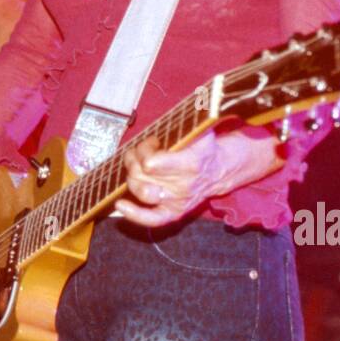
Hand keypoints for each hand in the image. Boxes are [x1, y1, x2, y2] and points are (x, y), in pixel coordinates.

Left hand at [114, 128, 283, 227]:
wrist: (218, 170)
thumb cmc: (204, 148)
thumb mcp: (199, 131)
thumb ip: (184, 127)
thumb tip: (172, 121)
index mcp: (190, 164)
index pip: (151, 164)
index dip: (144, 150)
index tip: (151, 142)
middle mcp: (183, 186)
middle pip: (142, 175)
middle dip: (135, 159)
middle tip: (141, 151)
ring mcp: (177, 201)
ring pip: (141, 191)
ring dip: (132, 175)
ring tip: (137, 165)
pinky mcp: (174, 213)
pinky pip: (152, 219)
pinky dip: (134, 214)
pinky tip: (121, 205)